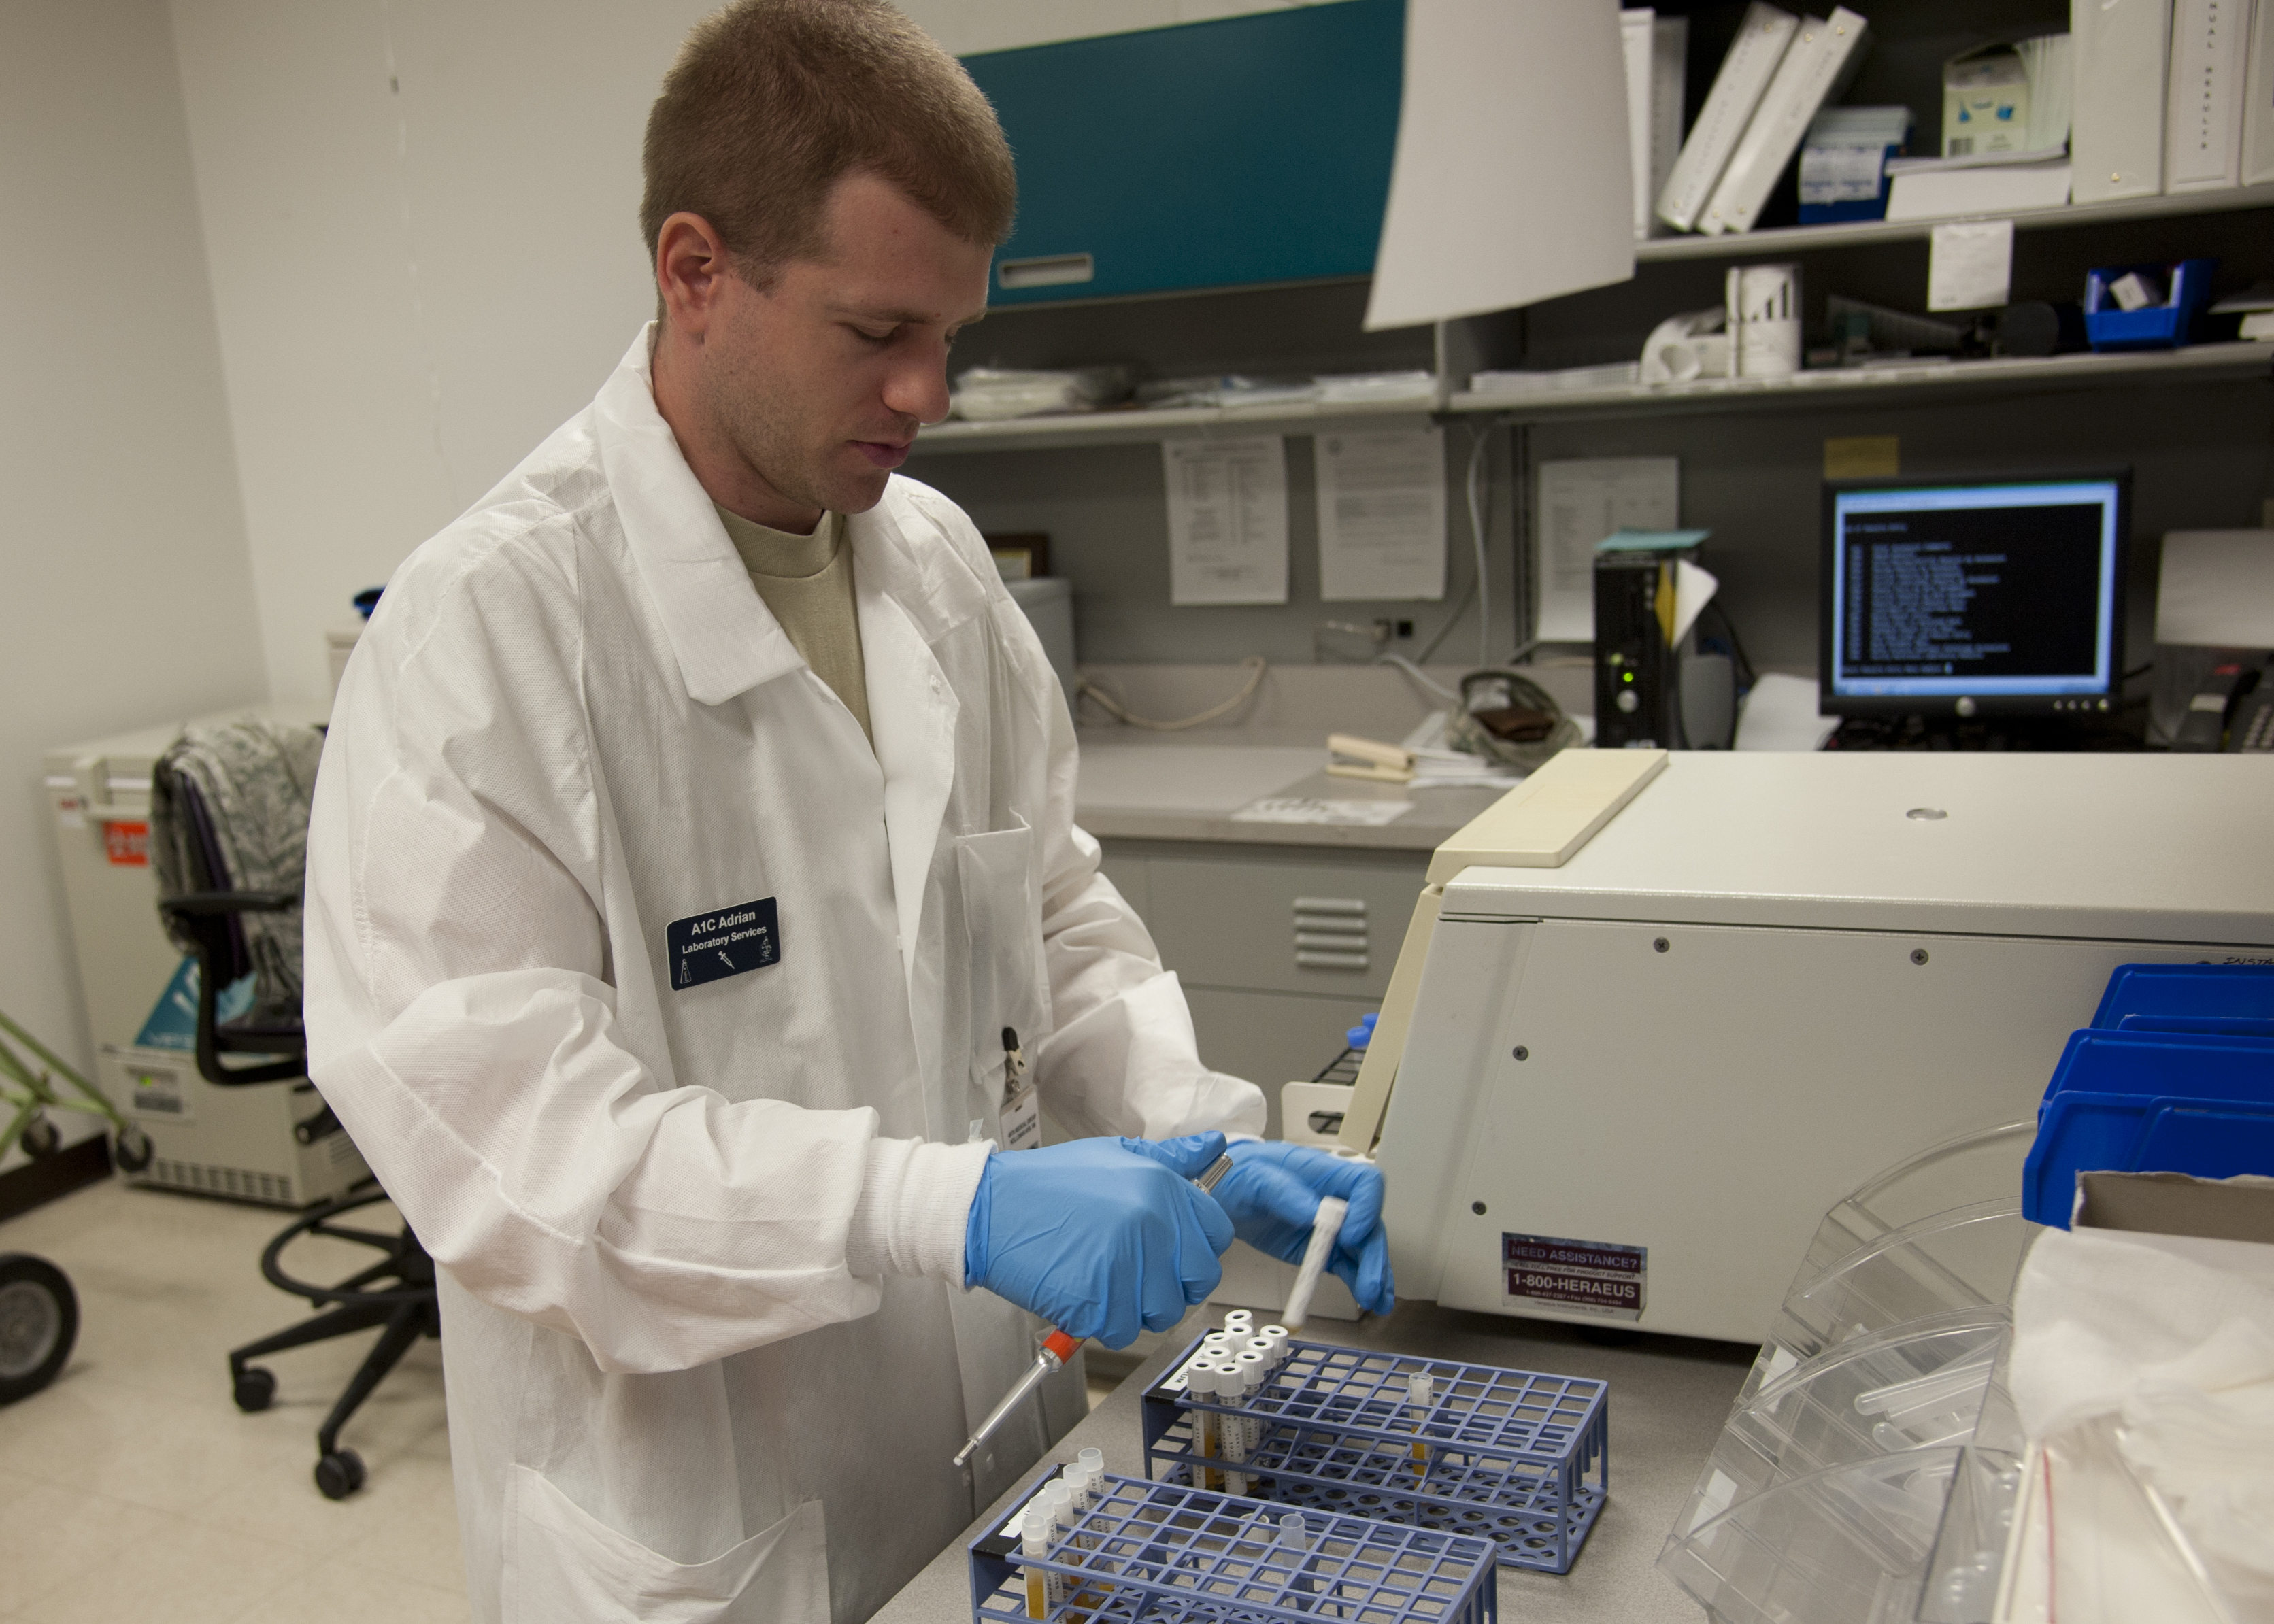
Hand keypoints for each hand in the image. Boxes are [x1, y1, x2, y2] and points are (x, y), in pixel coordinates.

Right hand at [964, 1133, 1235, 1348]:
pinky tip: (1082, 1294)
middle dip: (1172, 1284)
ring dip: (1136, 1307)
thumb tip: (1214, 1145)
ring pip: (1161, 1312)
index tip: (1173, 1251)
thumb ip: (1172, 1157)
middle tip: (1137, 1275)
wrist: (989, 1209)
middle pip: (1196, 1282)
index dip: (1196, 1247)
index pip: (1218, 1235)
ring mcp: (1126, 1267)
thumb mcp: (1116, 1154)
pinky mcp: (1097, 1303)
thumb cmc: (1048, 1184)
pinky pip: (1122, 1330)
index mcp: (1162, 1188)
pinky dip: (1102, 1323)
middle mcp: (1151, 1226)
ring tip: (1104, 1281)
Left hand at [1214, 1141, 1394, 1315]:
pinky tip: (1373, 1300)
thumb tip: (1313, 1212)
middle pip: (1369, 1223)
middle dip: (1373, 1255)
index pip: (1365, 1183)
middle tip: (1370, 1285)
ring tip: (1376, 1301)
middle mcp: (1336, 1199)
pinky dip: (1360, 1282)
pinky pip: (1348, 1265)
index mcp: (1323, 1172)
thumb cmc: (1242, 1175)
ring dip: (1374, 1274)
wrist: (1227, 1194)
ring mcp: (1332, 1226)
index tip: (1350, 1235)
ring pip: (1364, 1248)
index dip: (1367, 1208)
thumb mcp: (1254, 1178)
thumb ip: (1283, 1192)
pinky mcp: (1323, 1250)